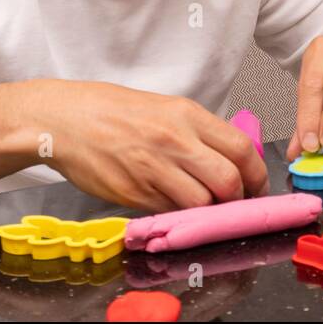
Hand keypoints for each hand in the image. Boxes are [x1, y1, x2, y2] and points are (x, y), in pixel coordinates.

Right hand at [25, 80, 268, 212]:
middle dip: (238, 199)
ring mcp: (153, 169)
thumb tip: (230, 160)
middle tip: (235, 203)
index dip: (257, 174)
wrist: (64, 120)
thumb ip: (198, 133)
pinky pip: (169, 212)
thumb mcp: (165, 109)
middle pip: (228, 181)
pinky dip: (178, 215)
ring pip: (201, 203)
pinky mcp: (134, 194)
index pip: (241, 149)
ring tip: (204, 208)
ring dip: (209, 212)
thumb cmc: (113, 112)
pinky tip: (173, 206)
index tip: (258, 186)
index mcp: (187, 115)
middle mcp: (175, 141)